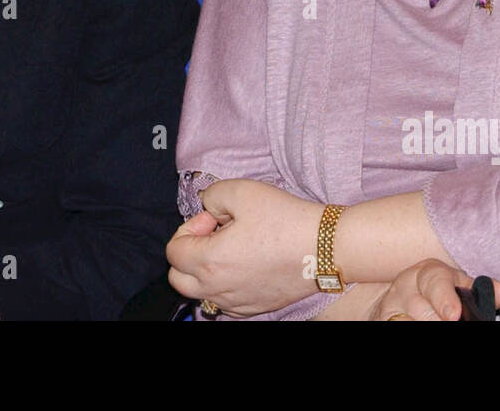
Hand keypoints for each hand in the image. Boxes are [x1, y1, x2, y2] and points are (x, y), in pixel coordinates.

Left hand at [166, 178, 320, 317]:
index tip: (214, 217)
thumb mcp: (241, 191)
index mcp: (209, 262)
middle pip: (178, 278)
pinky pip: (225, 302)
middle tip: (215, 232)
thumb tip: (207, 208)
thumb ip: (211, 196)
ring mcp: (237, 303)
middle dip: (189, 252)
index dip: (189, 227)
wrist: (326, 247)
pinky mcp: (256, 308)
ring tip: (232, 247)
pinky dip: (224, 285)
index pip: (173, 251)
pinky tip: (244, 264)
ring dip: (205, 270)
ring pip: (200, 292)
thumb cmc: (285, 219)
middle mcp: (218, 290)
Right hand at [367, 259, 499, 320]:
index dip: (444, 299)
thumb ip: (480, 290)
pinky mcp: (383, 318)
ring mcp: (390, 306)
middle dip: (437, 320)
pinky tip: (418, 322)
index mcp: (427, 274)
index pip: (435, 282)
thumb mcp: (457, 285)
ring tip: (437, 321)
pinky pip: (394, 324)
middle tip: (452, 320)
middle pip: (422, 310)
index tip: (454, 315)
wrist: (401, 298)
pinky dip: (409, 324)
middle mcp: (405, 288)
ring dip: (424, 323)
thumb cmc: (436, 291)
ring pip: (406, 321)